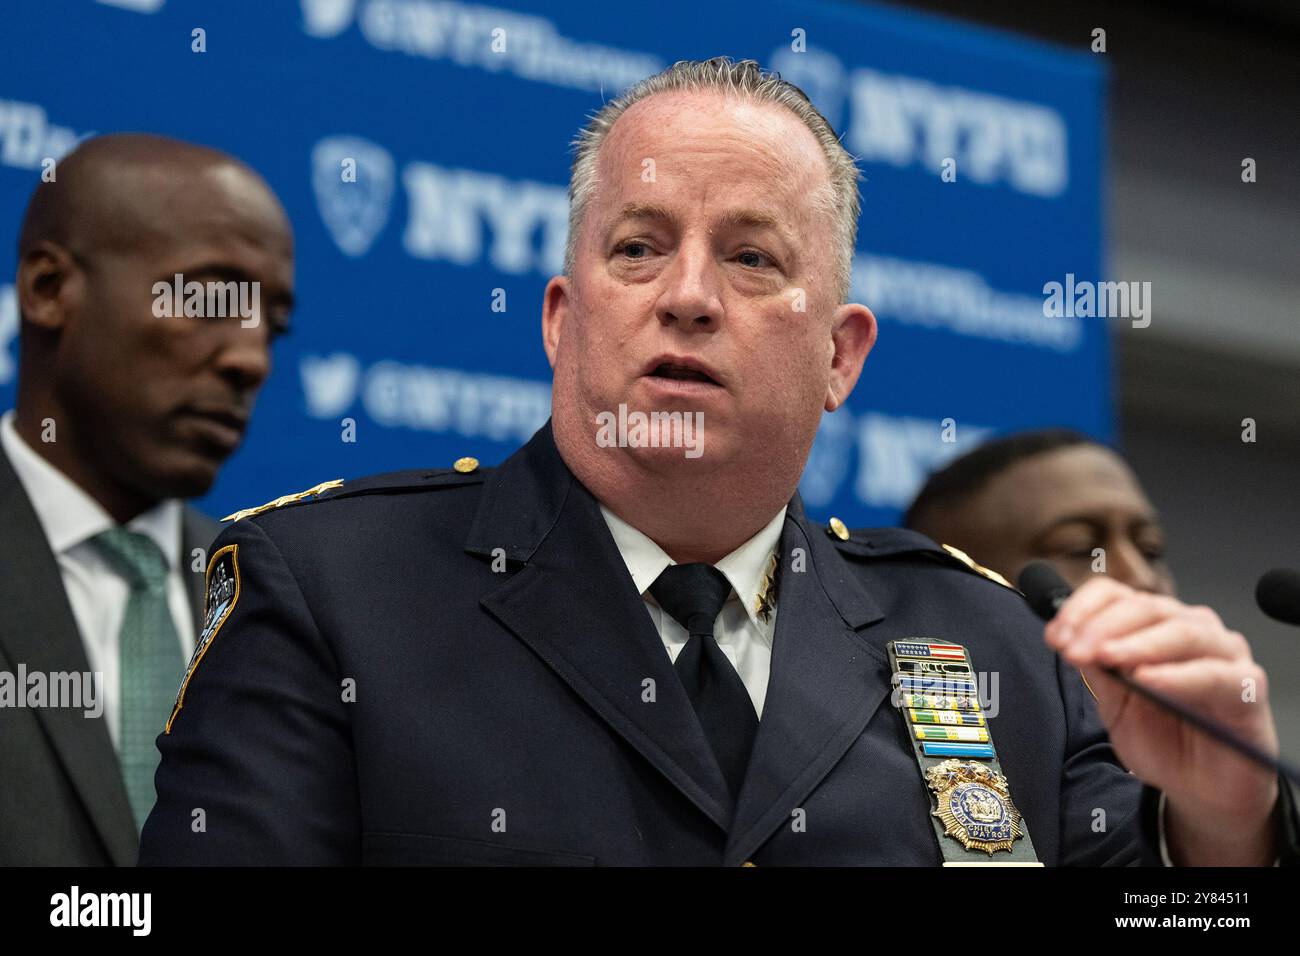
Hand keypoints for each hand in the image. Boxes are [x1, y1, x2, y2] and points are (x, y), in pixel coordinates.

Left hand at [1045, 577, 1279, 864]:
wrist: (1201, 788)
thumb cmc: (1162, 738)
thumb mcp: (1115, 703)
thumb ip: (1097, 670)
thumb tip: (1068, 638)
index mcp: (1153, 625)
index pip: (1114, 595)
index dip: (1081, 609)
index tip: (1055, 637)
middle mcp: (1190, 628)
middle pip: (1144, 607)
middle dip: (1101, 627)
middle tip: (1072, 651)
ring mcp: (1223, 653)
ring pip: (1181, 631)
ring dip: (1137, 644)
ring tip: (1106, 658)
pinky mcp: (1248, 686)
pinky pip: (1214, 674)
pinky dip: (1177, 675)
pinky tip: (1147, 680)